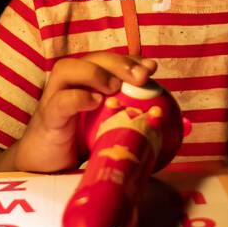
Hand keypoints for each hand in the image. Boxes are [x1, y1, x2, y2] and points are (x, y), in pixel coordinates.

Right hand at [9, 53, 157, 172]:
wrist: (44, 168)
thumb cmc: (80, 145)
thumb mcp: (112, 130)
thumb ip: (138, 123)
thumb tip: (183, 126)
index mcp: (87, 83)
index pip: (109, 61)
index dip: (130, 60)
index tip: (151, 67)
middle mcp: (70, 84)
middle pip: (93, 59)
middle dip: (119, 63)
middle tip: (141, 75)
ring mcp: (55, 97)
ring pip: (69, 69)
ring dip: (95, 73)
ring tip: (114, 87)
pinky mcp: (48, 117)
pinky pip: (60, 101)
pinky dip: (78, 98)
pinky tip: (95, 102)